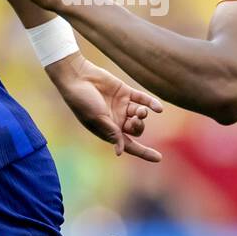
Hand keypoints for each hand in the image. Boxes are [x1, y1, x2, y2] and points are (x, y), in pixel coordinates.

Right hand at [48, 54, 163, 161]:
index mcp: (108, 131)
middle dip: (138, 127)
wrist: (78, 77)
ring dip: (143, 115)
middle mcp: (116, 120)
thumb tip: (120, 152)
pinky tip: (159, 108)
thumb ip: (112, 133)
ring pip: (140, 114)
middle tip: (133, 120)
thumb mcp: (97, 120)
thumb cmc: (83, 101)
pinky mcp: (125, 92)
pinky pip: (143, 99)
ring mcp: (121, 105)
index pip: (129, 145)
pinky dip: (152, 103)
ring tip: (140, 111)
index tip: (159, 158)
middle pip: (136, 129)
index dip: (144, 152)